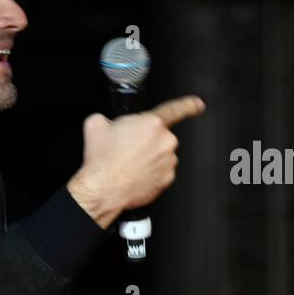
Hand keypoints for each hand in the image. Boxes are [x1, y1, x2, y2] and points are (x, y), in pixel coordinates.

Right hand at [68, 96, 205, 227]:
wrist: (104, 188)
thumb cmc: (103, 160)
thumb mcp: (96, 126)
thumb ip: (108, 118)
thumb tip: (108, 123)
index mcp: (151, 123)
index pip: (176, 109)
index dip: (189, 105)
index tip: (198, 105)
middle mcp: (165, 141)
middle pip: (159, 136)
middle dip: (146, 141)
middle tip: (128, 148)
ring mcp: (168, 161)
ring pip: (161, 155)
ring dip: (149, 158)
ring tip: (128, 164)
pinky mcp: (167, 179)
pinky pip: (161, 172)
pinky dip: (151, 173)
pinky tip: (135, 174)